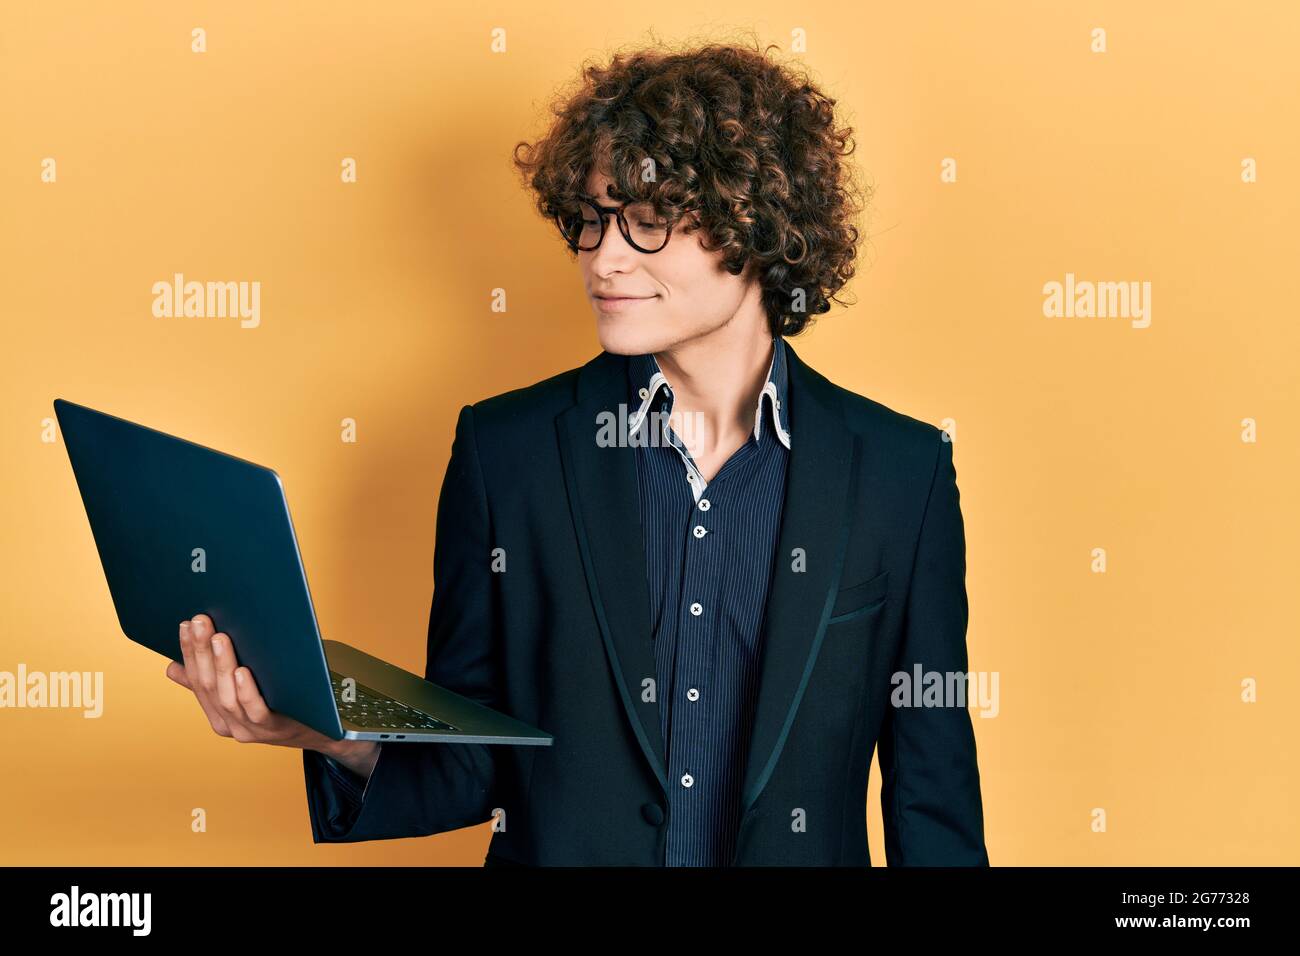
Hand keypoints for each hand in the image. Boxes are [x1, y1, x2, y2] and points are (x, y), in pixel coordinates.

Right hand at [165, 613, 370, 766]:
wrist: (319, 730)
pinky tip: (242, 671)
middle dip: (201, 651)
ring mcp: (250, 729)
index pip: (196, 678)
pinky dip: (246, 691)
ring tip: (219, 638)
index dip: (189, 652)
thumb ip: (212, 680)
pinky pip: (255, 710)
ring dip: (222, 665)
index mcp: (216, 712)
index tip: (186, 624)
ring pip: (228, 697)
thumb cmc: (280, 702)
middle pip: (209, 685)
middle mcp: (228, 723)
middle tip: (200, 621)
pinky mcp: (273, 729)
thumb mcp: (242, 690)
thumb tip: (173, 667)